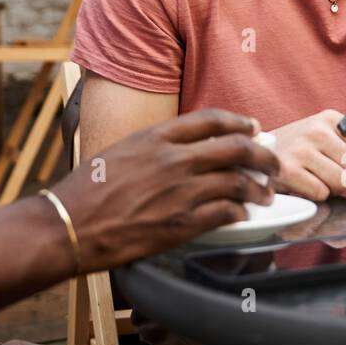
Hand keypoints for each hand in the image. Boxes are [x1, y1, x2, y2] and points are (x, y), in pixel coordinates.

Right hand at [49, 110, 279, 272]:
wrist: (72, 224)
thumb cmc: (89, 189)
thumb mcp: (121, 151)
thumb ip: (154, 147)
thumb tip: (182, 150)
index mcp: (157, 137)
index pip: (212, 120)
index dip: (239, 123)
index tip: (253, 128)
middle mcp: (174, 159)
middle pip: (235, 148)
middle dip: (262, 154)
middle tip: (273, 162)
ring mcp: (181, 191)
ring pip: (238, 182)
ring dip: (259, 189)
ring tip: (265, 194)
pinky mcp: (183, 223)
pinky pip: (226, 213)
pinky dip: (240, 212)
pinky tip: (243, 214)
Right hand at [270, 109, 345, 201]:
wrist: (258, 154)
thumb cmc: (301, 150)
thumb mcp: (333, 141)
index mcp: (331, 119)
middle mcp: (316, 130)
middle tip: (329, 172)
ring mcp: (300, 149)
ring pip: (341, 183)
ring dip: (331, 188)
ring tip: (315, 177)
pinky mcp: (286, 170)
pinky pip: (320, 192)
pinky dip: (315, 195)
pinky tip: (302, 183)